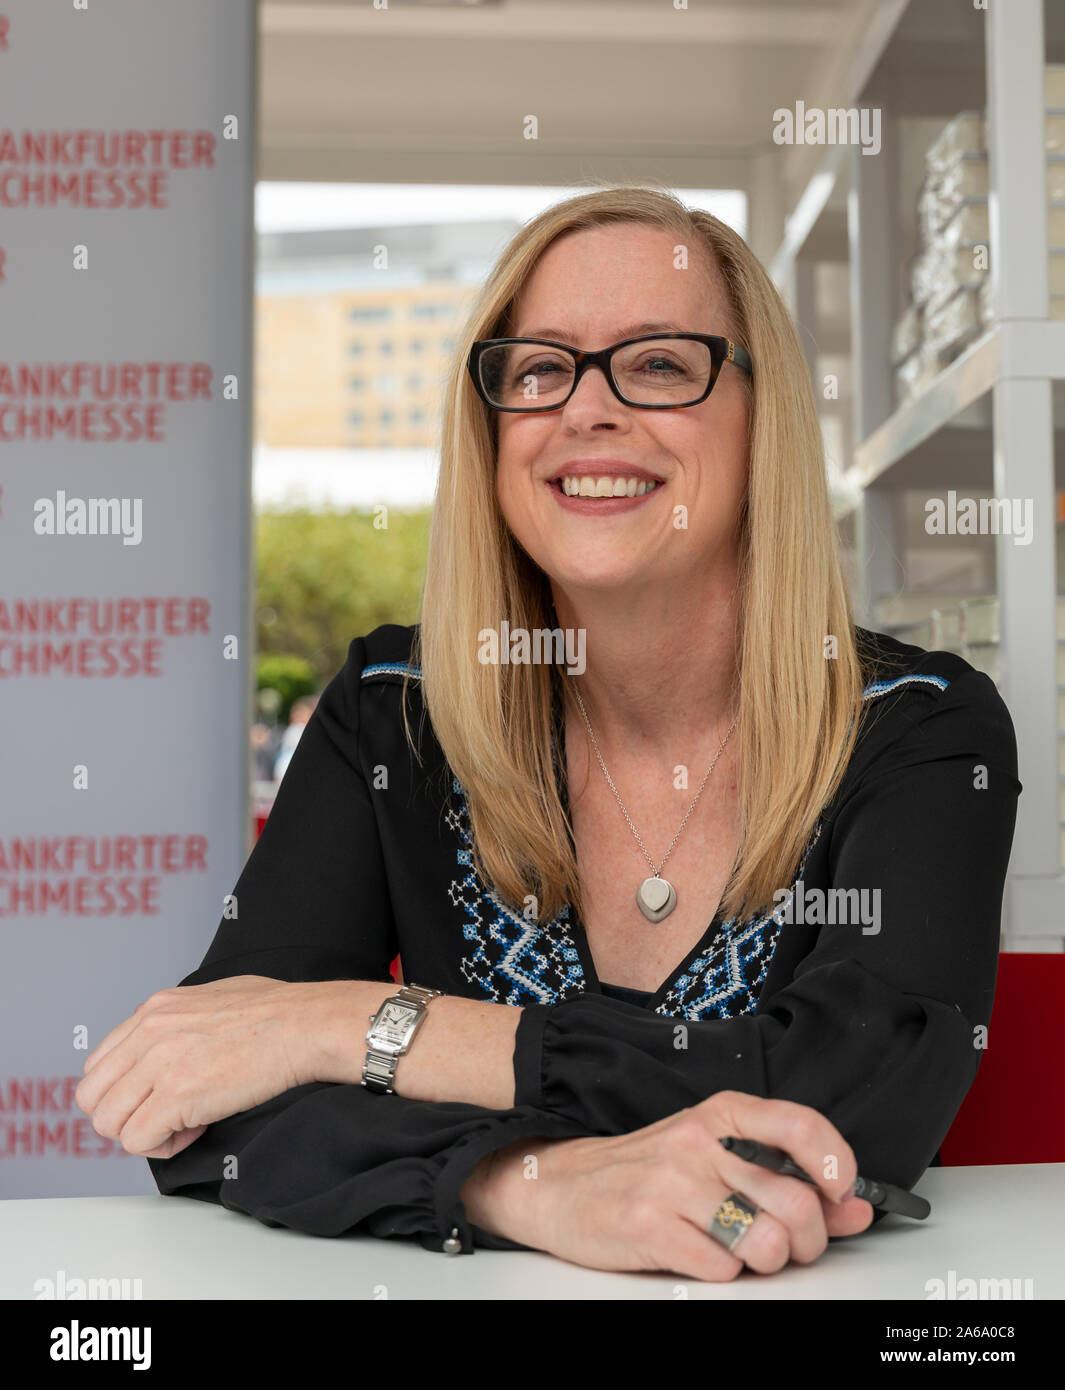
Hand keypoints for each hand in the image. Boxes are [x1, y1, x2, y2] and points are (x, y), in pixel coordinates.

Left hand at [74, 976, 335, 1159]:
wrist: (306, 1025)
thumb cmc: (278, 1012)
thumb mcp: (212, 997)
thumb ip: (178, 1019)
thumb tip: (171, 1045)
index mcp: (155, 1009)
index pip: (99, 1065)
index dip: (124, 1091)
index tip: (156, 1097)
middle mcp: (148, 1032)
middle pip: (93, 1097)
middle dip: (125, 1115)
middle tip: (164, 1117)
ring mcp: (159, 1064)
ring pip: (107, 1123)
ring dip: (143, 1132)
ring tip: (183, 1124)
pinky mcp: (177, 1096)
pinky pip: (137, 1141)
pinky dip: (163, 1147)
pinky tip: (196, 1130)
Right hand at [471, 1091, 874, 1278]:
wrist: (558, 1184)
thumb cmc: (646, 1171)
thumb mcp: (714, 1156)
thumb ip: (785, 1178)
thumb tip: (856, 1207)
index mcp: (720, 1115)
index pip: (801, 1126)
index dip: (838, 1166)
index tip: (844, 1196)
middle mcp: (697, 1142)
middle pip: (796, 1203)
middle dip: (806, 1241)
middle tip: (786, 1246)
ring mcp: (671, 1183)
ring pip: (765, 1242)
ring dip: (764, 1263)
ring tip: (741, 1253)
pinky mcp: (646, 1225)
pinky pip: (722, 1271)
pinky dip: (721, 1275)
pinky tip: (699, 1256)